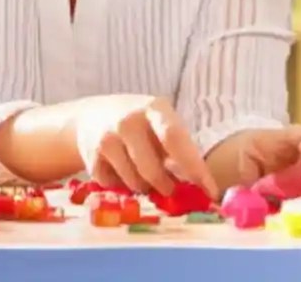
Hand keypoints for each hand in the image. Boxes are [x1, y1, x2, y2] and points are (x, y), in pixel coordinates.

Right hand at [75, 95, 216, 197]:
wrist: (91, 114)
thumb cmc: (139, 124)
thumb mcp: (159, 122)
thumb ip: (176, 146)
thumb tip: (202, 185)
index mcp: (154, 108)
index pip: (176, 139)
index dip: (194, 167)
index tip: (210, 191)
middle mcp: (129, 120)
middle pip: (152, 168)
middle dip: (165, 186)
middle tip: (171, 191)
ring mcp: (107, 138)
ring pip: (134, 182)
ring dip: (144, 187)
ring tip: (143, 174)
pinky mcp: (91, 155)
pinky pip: (114, 186)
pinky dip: (121, 186)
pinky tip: (120, 170)